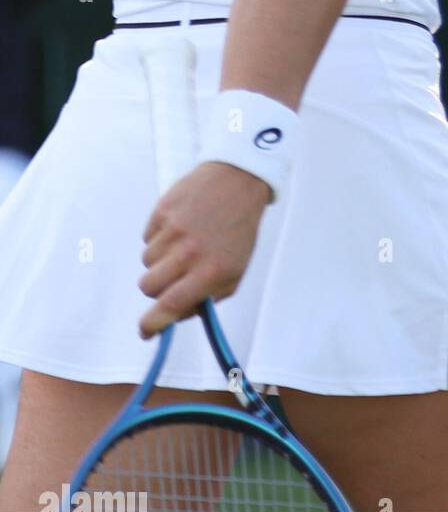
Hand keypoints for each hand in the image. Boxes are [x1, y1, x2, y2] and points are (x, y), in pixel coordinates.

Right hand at [138, 162, 270, 337]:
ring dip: (160, 260)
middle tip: (172, 276)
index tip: (146, 330)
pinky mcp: (162, 211)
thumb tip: (176, 316)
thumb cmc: (238, 229)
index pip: (171, 305)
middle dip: (157, 288)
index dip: (152, 323)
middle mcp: (189, 252)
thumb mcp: (235, 269)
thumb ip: (208, 297)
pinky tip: (180, 225)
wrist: (238, 180)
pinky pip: (147, 237)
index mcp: (211, 270)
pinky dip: (159, 237)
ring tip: (184, 242)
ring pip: (146, 262)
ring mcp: (173, 230)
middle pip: (149, 287)